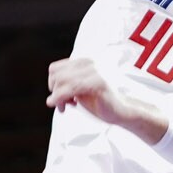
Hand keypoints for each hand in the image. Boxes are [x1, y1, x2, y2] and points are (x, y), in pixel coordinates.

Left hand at [46, 59, 161, 144]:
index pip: (54, 69)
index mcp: (83, 62)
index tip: (60, 97)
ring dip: (58, 98)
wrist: (121, 110)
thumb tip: (50, 89)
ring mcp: (94, 71)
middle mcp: (88, 63)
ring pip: (61, 81)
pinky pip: (72, 88)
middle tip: (62, 105)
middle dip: (54, 91)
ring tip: (64, 107)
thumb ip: (67, 83)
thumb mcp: (80, 89)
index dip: (52, 84)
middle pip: (55, 75)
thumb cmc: (99, 101)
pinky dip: (61, 99)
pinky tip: (62, 107)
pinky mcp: (98, 83)